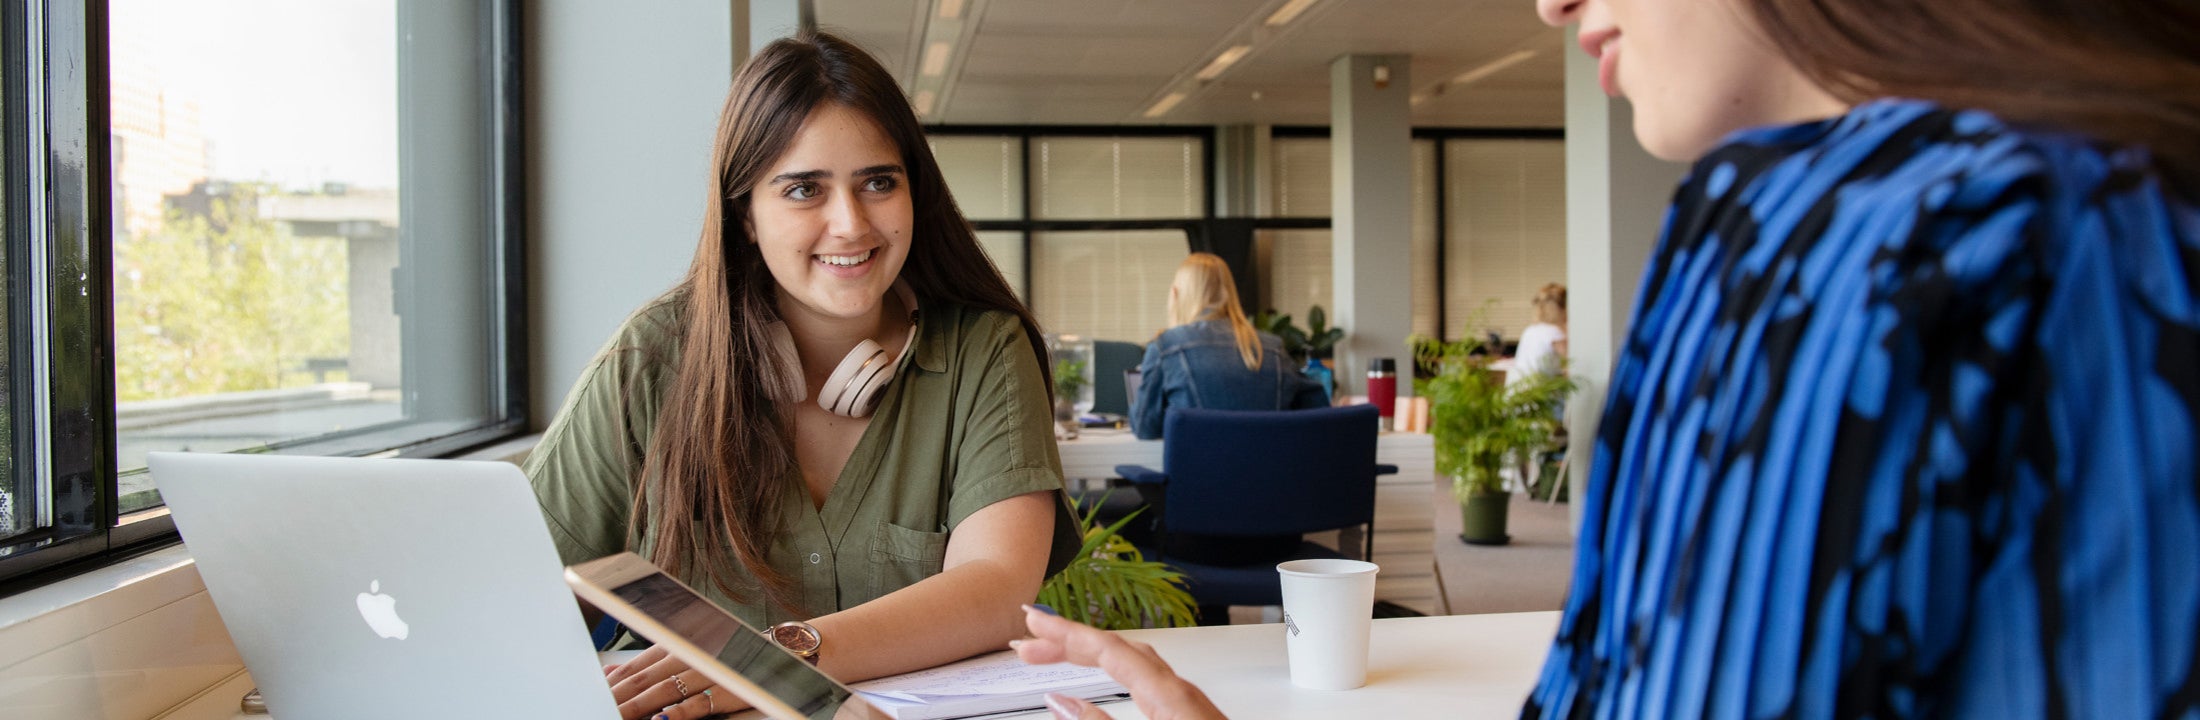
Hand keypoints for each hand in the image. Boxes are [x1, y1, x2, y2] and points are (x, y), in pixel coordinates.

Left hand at [604, 646, 749, 718]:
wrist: (776, 654)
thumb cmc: (726, 657)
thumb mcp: (683, 653)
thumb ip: (646, 665)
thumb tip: (608, 674)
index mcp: (678, 642)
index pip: (636, 666)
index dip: (612, 685)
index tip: (593, 698)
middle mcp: (692, 653)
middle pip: (644, 679)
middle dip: (618, 699)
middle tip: (596, 711)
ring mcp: (710, 670)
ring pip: (664, 691)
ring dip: (637, 708)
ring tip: (617, 718)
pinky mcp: (728, 690)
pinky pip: (697, 704)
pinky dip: (677, 714)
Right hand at [1010, 605, 1227, 719]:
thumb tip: (1060, 703)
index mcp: (1170, 696)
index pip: (1109, 650)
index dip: (1065, 632)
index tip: (1032, 621)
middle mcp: (1180, 692)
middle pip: (1117, 650)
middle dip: (1069, 642)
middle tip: (1027, 644)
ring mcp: (1186, 703)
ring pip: (1131, 661)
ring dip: (1091, 655)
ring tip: (1054, 655)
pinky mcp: (1187, 716)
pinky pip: (1143, 678)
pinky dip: (1113, 670)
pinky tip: (1101, 679)